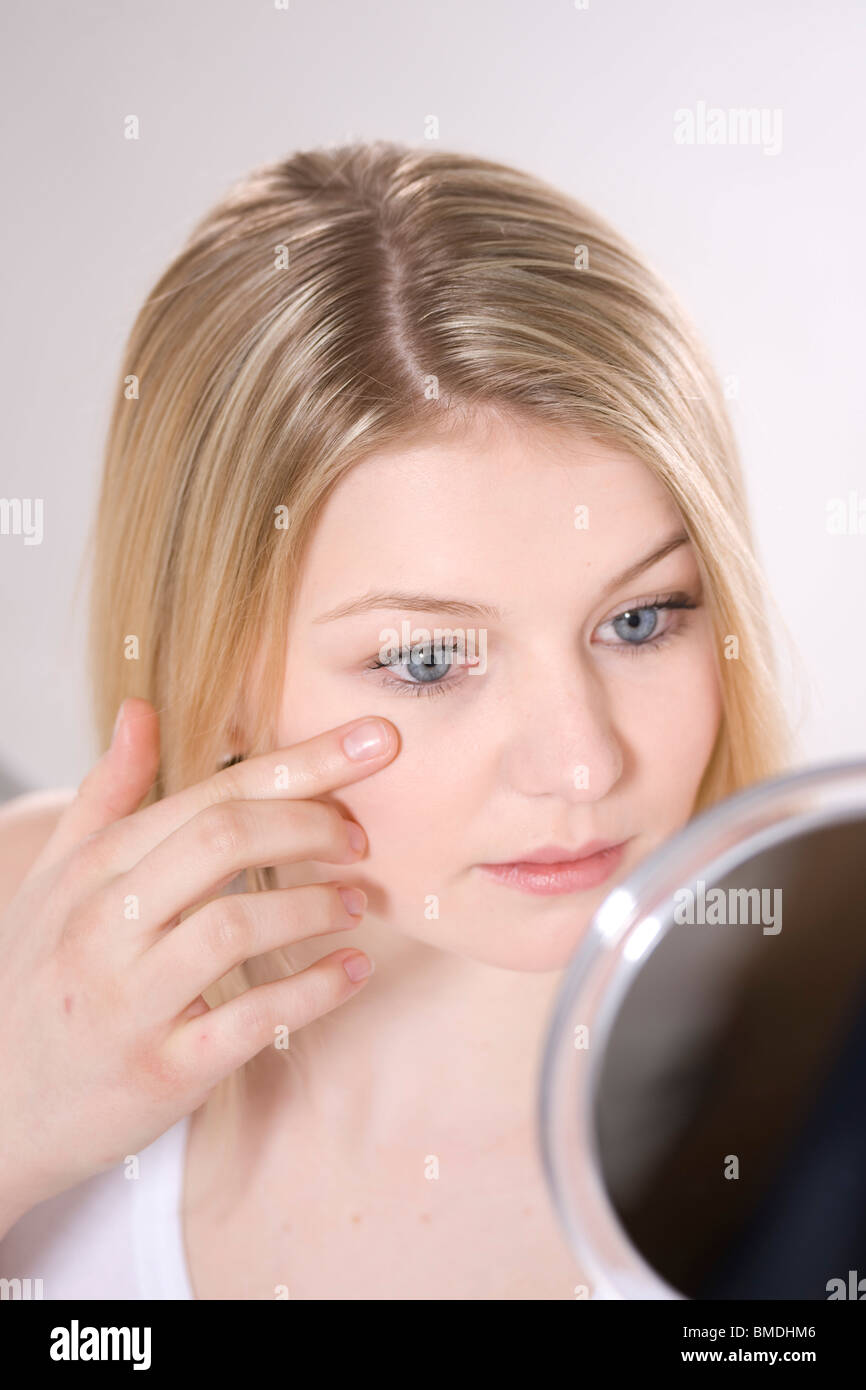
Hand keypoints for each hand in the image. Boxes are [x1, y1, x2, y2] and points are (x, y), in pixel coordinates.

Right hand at [0, 698, 397, 1228]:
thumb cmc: (37, 979)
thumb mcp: (54, 881)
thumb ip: (105, 796)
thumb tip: (140, 710)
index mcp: (93, 869)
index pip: (210, 795)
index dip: (301, 765)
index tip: (374, 742)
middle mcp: (105, 925)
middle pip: (223, 841)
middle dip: (311, 826)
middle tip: (362, 838)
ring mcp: (131, 1001)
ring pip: (235, 925)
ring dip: (316, 905)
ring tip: (357, 902)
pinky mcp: (161, 1072)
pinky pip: (249, 1021)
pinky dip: (312, 991)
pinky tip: (354, 971)